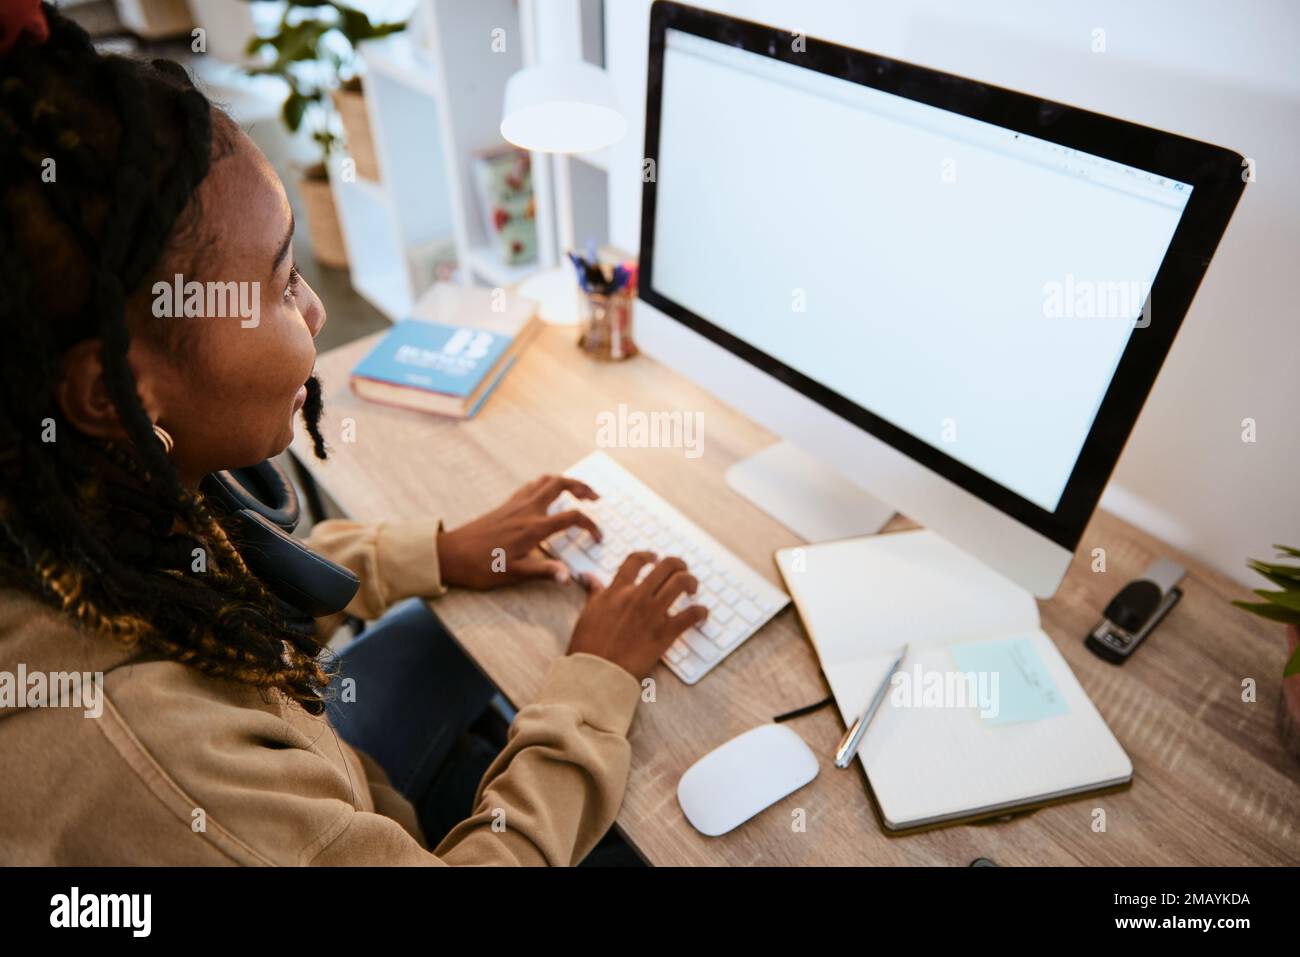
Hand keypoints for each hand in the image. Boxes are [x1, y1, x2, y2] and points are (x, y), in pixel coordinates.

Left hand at [437, 475, 600, 589]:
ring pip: (545, 480)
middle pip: (560, 484)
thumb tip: (568, 577)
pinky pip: (531, 486)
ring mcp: (515, 504)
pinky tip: (547, 496)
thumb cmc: (481, 566)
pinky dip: (546, 485)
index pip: (572, 517)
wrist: (451, 554)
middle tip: (596, 498)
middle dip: (582, 486)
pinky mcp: (506, 505)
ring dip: (564, 481)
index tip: (598, 537)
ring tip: (577, 491)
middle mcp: (527, 510)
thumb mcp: (514, 573)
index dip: (591, 525)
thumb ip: (544, 571)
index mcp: (533, 527)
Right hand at [568, 552, 707, 679]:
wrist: (596, 673)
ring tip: (692, 589)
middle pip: (666, 566)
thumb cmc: (588, 647)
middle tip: (682, 571)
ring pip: (681, 582)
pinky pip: (691, 614)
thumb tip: (589, 576)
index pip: (635, 561)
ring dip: (691, 582)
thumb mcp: (588, 613)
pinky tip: (701, 614)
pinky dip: (701, 612)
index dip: (648, 556)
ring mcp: (652, 614)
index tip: (655, 557)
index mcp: (616, 591)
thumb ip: (595, 592)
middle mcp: (636, 597)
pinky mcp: (665, 633)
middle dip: (678, 565)